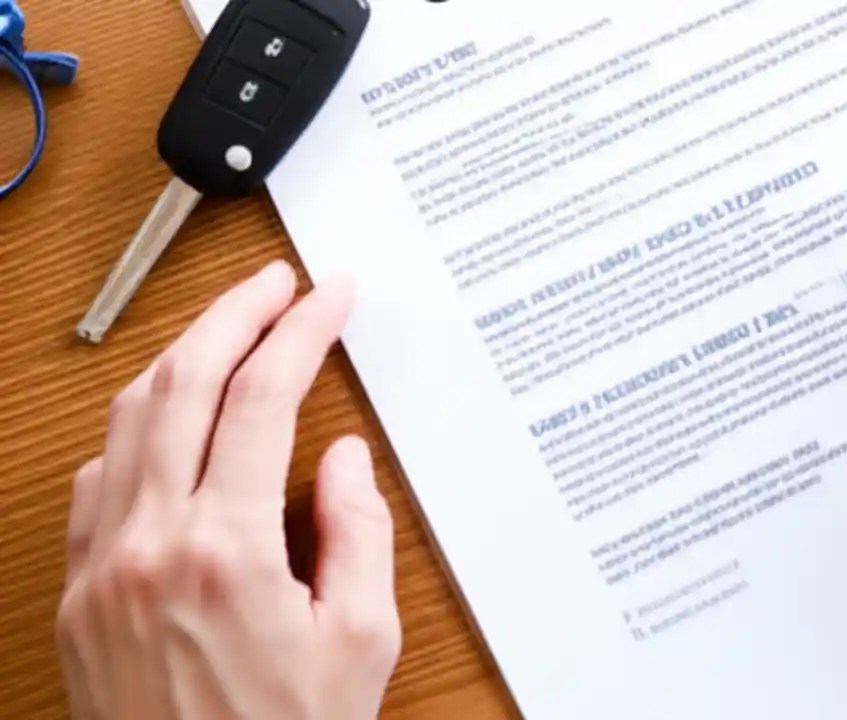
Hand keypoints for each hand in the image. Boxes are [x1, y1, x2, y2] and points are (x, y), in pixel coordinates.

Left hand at [56, 261, 401, 718]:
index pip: (263, 397)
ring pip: (127, 419)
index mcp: (227, 551)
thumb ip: (357, 533)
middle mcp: (149, 544)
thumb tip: (344, 458)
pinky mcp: (79, 592)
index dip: (300, 330)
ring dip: (180, 357)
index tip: (328, 296)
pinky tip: (168, 423)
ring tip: (227, 330)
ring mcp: (102, 566)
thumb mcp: (361, 641)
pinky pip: (96, 480)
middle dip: (233, 313)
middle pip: (183, 382)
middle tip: (275, 283)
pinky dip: (135, 429)